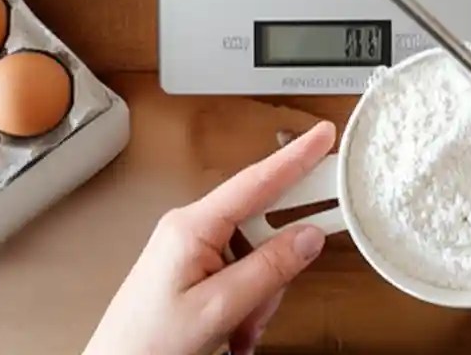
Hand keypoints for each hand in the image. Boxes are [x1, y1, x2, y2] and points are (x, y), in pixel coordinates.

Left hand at [85, 121, 334, 354]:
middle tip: (275, 295)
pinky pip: (242, 274)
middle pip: (263, 226)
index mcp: (192, 227)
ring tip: (241, 329)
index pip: (257, 181)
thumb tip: (308, 236)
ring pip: (257, 256)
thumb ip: (268, 269)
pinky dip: (249, 303)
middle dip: (275, 268)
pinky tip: (236, 330)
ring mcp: (193, 250)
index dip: (296, 157)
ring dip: (261, 296)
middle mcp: (192, 230)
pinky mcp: (195, 270)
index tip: (323, 135)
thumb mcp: (218, 308)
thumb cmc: (147, 343)